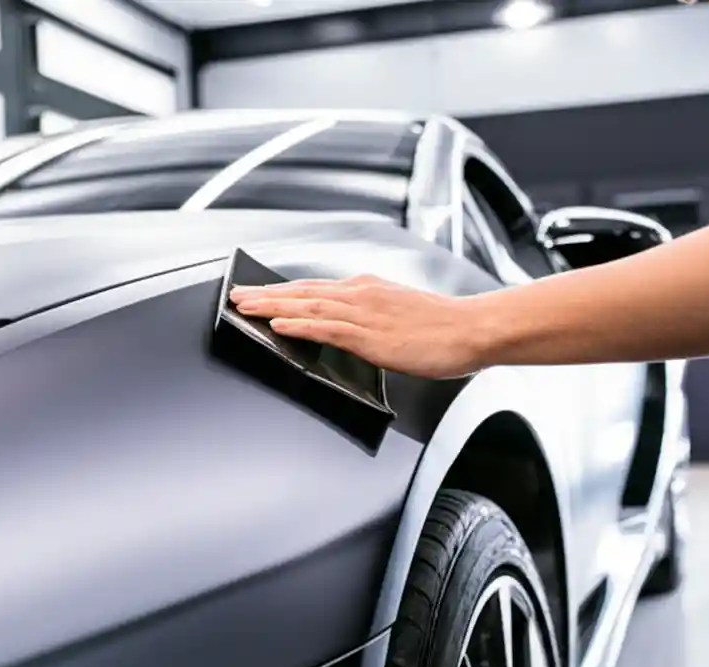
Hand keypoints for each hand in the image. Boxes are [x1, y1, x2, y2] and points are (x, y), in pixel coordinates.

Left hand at [229, 275, 487, 378]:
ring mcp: (365, 314)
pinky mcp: (371, 336)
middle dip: (265, 294)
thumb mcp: (402, 312)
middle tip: (235, 294)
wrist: (473, 329)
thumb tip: (352, 324)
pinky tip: (278, 325)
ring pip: (307, 305)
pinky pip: (327, 328)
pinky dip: (299, 324)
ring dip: (271, 305)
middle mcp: (361, 295)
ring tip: (244, 306)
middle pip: (303, 292)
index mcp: (368, 289)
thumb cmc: (445, 327)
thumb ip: (373, 315)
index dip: (283, 290)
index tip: (257, 291)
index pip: (315, 287)